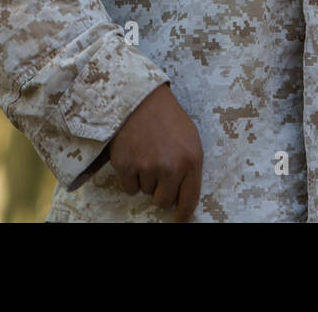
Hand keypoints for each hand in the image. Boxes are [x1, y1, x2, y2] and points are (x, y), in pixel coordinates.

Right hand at [106, 82, 203, 222]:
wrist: (139, 97)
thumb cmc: (167, 118)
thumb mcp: (190, 138)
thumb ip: (190, 167)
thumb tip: (183, 197)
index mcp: (191, 160)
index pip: (189, 200)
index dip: (183, 214)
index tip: (178, 219)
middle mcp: (170, 167)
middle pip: (163, 201)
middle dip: (160, 192)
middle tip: (157, 171)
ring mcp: (146, 166)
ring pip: (144, 192)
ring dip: (145, 179)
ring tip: (146, 153)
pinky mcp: (126, 165)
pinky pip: (129, 187)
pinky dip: (130, 176)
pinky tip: (133, 155)